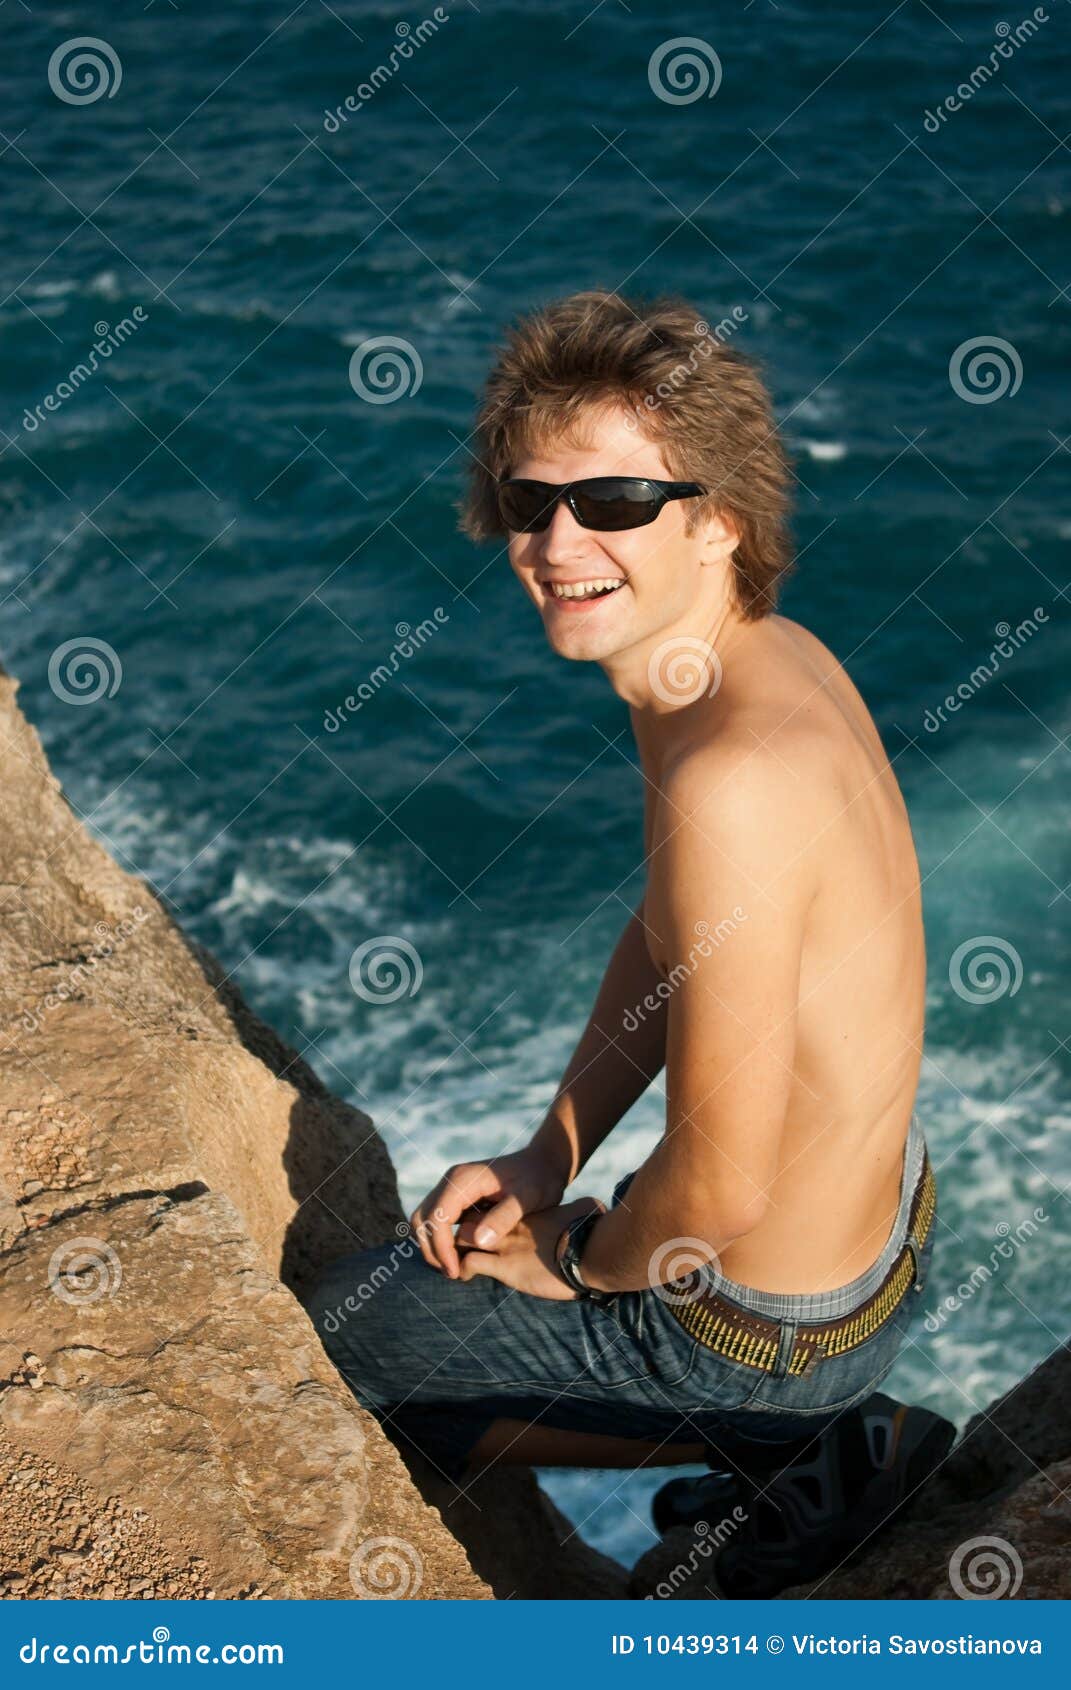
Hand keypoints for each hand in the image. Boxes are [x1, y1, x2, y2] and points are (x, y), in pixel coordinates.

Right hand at [409, 1144, 568, 1278]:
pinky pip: (437, 1218)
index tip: (455, 1270)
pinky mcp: (457, 1195)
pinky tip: (458, 1256)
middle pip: (423, 1217)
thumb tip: (478, 1240)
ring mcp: (452, 1187)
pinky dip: (439, 1239)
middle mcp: (452, 1180)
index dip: (441, 1247)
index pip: (437, 1216)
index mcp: (464, 1180)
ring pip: (426, 1218)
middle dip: (432, 1249)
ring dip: (432, 1245)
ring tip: (452, 1268)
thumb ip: (504, 1217)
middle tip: (451, 1273)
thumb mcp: (528, 1197)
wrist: (543, 1162)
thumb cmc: (539, 1179)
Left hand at [457, 1198, 604, 1300]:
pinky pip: (472, 1263)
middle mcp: (511, 1225)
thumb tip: (596, 1209)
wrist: (594, 1254)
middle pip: (470, 1218)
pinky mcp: (505, 1267)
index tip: (475, 1229)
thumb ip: (570, 1216)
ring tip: (454, 1262)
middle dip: (459, 1230)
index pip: (490, 1208)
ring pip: (464, 1238)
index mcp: (525, 1213)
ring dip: (455, 1250)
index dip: (478, 1216)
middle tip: (455, 1246)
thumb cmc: (590, 1237)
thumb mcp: (576, 1219)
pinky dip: (463, 1269)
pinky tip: (464, 1275)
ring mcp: (506, 1244)